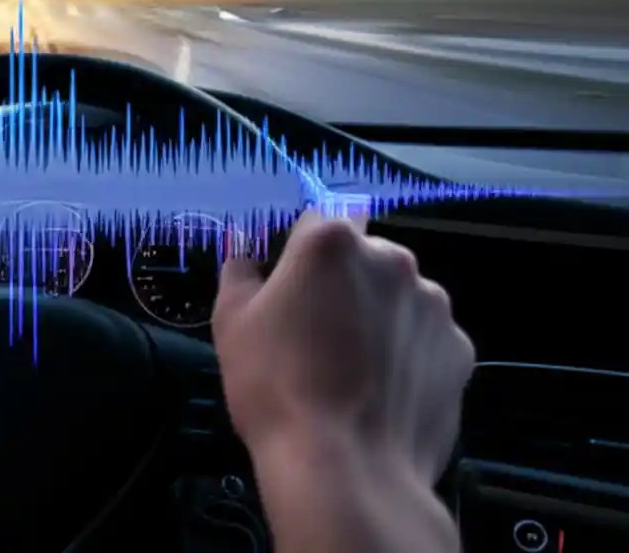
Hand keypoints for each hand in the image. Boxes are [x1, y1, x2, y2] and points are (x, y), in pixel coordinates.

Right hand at [212, 210, 474, 485]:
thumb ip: (238, 273)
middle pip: (365, 257)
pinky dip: (409, 357)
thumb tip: (243, 251)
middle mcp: (394, 259)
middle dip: (345, 285)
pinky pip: (426, 342)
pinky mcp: (460, 351)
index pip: (315, 221)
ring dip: (380, 318)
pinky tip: (383, 394)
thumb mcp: (231, 325)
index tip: (288, 291)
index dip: (298, 255)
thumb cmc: (276, 390)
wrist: (348, 471)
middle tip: (316, 337)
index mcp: (332, 243)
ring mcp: (435, 306)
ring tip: (353, 372)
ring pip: (400, 299)